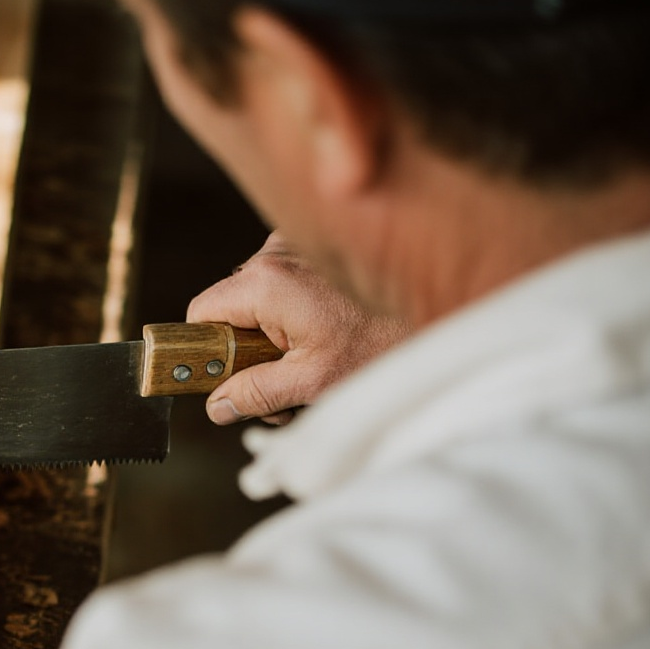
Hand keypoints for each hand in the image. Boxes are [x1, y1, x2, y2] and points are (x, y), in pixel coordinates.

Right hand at [188, 232, 409, 424]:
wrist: (448, 313)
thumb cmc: (387, 343)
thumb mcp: (312, 382)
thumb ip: (256, 393)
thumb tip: (218, 405)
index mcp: (266, 283)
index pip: (202, 313)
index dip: (208, 350)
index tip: (229, 376)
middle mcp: (276, 253)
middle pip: (231, 307)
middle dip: (250, 349)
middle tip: (286, 380)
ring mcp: (298, 243)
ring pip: (259, 297)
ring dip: (276, 333)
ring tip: (317, 356)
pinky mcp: (319, 246)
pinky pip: (286, 282)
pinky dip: (297, 310)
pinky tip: (328, 330)